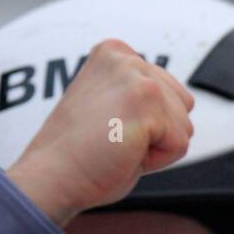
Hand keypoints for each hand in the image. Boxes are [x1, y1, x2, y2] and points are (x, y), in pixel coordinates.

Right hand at [6, 38, 194, 226]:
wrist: (50, 178)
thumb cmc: (77, 158)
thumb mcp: (111, 111)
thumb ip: (141, 99)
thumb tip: (182, 107)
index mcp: (114, 55)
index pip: (167, 94)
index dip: (145, 126)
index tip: (106, 131)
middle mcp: (125, 57)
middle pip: (182, 106)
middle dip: (156, 135)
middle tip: (112, 142)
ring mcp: (136, 74)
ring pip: (183, 126)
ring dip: (155, 148)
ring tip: (116, 147)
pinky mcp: (146, 97)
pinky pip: (180, 143)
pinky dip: (157, 160)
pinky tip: (123, 154)